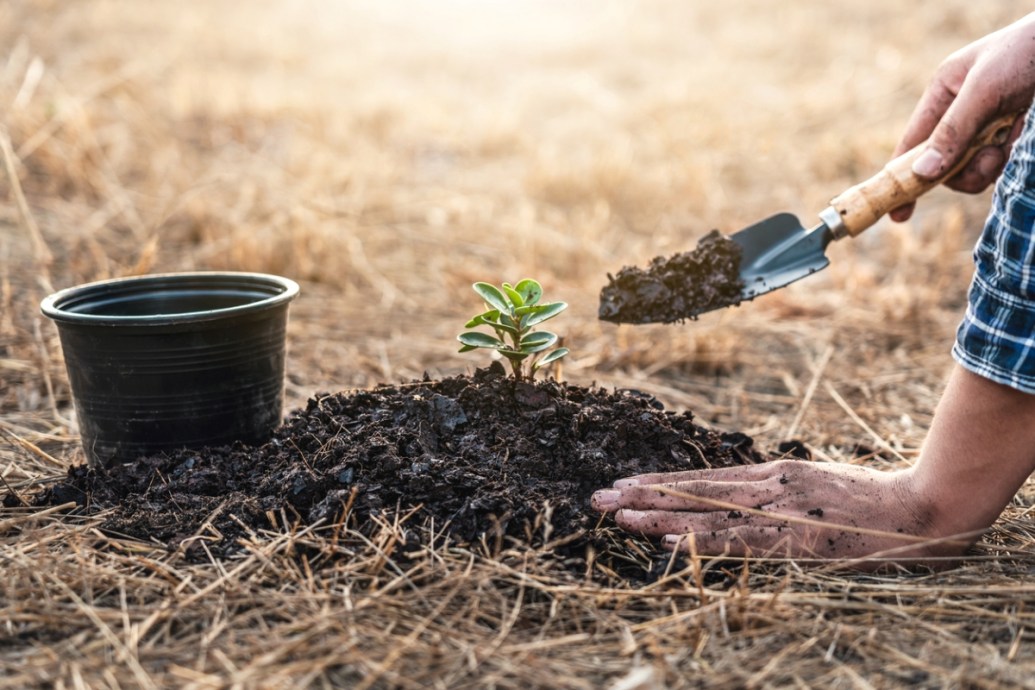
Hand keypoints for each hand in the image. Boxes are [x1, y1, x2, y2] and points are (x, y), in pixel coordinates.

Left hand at [591, 460, 974, 568]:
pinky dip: (703, 543)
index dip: (661, 482)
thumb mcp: (813, 484)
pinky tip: (671, 543)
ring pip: (707, 514)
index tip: (624, 483)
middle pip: (694, 490)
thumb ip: (776, 490)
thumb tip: (742, 498)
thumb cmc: (868, 500)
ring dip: (659, 516)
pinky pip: (741, 543)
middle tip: (598, 496)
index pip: (703, 478)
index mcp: (771, 474)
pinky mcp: (796, 539)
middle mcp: (768, 486)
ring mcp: (780, 512)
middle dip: (643, 494)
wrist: (917, 511)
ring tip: (617, 514)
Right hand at [890, 13, 1034, 221]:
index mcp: (944, 95)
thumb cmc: (1027, 52)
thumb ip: (952, 130)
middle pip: (944, 165)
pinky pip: (1000, 167)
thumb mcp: (985, 88)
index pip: (913, 142)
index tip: (898, 215)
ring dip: (992, 164)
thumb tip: (922, 172)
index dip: (901, 177)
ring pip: (973, 170)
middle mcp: (961, 115)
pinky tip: (1024, 135)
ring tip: (1013, 138)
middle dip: (965, 168)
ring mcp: (988, 130)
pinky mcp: (1011, 139)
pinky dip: (1011, 158)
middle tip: (990, 156)